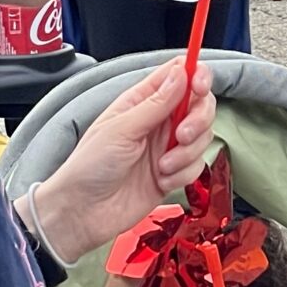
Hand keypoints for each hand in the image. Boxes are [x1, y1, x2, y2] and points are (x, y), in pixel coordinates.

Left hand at [33, 59, 217, 256]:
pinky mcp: (174, 172)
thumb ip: (156, 102)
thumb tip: (181, 73)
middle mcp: (159, 121)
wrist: (83, 213)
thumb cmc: (88, 167)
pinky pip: (197, 165)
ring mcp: (168, 147)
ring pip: (203, 136)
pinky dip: (182, 174)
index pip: (178, 74)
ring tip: (162, 165)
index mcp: (141, 101)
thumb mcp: (121, 129)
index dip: (196, 74)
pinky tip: (161, 180)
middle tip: (181, 135)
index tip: (199, 86)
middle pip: (200, 104)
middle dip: (198, 119)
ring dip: (186, 153)